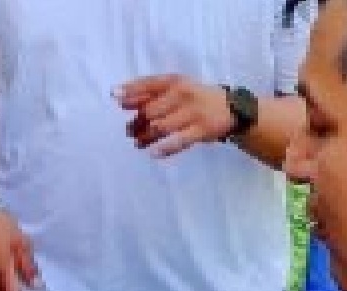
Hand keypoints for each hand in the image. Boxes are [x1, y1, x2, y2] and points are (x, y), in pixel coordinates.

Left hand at [117, 75, 235, 157]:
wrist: (232, 109)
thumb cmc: (196, 99)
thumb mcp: (177, 89)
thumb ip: (151, 93)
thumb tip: (121, 101)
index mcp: (175, 82)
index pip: (148, 84)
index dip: (130, 91)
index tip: (114, 97)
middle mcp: (182, 94)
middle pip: (150, 110)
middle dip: (136, 122)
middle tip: (129, 131)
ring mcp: (193, 112)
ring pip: (161, 127)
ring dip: (145, 137)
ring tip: (138, 143)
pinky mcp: (202, 129)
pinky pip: (179, 140)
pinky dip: (165, 148)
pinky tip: (153, 152)